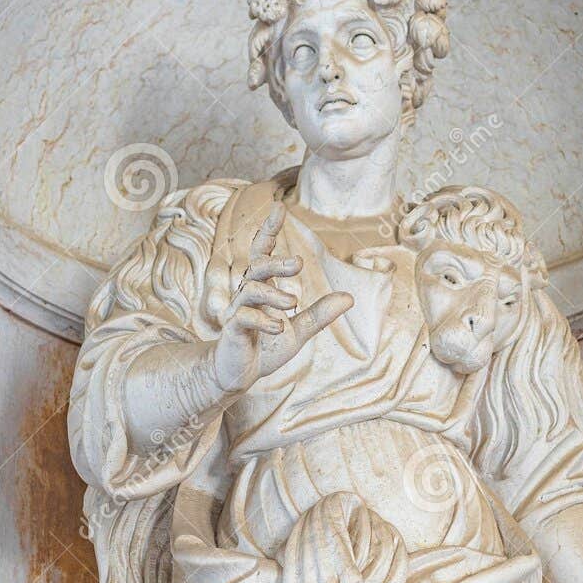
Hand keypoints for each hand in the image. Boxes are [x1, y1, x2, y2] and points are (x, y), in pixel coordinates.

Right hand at [213, 204, 352, 394]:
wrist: (239, 374)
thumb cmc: (264, 349)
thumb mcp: (299, 331)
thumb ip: (319, 314)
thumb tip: (349, 298)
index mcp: (261, 289)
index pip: (260, 253)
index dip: (268, 230)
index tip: (278, 208)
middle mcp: (246, 295)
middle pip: (257, 267)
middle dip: (276, 262)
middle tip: (298, 263)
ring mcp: (237, 311)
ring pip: (250, 289)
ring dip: (272, 294)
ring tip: (293, 303)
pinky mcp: (232, 330)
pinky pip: (244, 317)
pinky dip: (263, 320)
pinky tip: (278, 327)